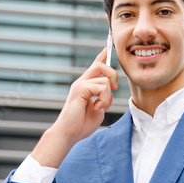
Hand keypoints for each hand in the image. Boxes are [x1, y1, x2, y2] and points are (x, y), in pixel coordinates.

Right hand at [31, 47, 118, 167]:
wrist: (68, 134)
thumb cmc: (81, 126)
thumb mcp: (98, 111)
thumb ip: (104, 100)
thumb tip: (109, 93)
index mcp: (85, 86)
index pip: (95, 66)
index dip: (102, 56)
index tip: (107, 48)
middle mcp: (81, 82)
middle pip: (100, 65)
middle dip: (113, 75)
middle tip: (115, 89)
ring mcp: (79, 85)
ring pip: (105, 80)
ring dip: (108, 97)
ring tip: (100, 107)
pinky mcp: (80, 89)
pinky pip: (102, 87)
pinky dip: (104, 100)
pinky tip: (96, 108)